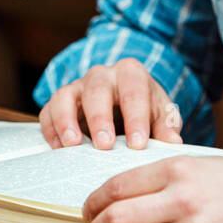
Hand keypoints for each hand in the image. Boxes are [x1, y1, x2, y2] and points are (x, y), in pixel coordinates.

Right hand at [38, 57, 182, 150]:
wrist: (125, 102)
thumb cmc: (144, 110)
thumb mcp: (161, 115)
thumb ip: (166, 127)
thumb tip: (173, 144)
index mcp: (131, 74)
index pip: (135, 92)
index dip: (136, 118)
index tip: (138, 145)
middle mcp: (102, 75)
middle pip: (97, 90)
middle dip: (100, 119)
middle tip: (104, 146)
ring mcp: (77, 87)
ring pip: (66, 96)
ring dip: (67, 120)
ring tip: (72, 145)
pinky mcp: (60, 101)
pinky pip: (49, 110)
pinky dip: (51, 129)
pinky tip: (58, 148)